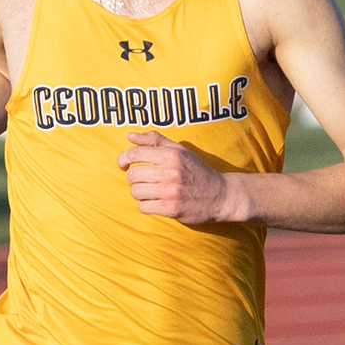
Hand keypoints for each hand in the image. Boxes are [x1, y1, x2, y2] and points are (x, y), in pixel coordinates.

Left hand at [117, 131, 240, 223]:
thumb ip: (155, 140)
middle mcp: (171, 171)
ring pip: (136, 192)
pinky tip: (156, 202)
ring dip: (139, 193)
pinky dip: (146, 205)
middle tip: (142, 181)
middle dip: (133, 179)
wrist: (221, 195)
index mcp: (171, 155)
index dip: (123, 159)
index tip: (122, 164)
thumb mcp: (180, 150)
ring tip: (150, 192)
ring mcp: (171, 191)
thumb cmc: (197, 171)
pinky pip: (143, 207)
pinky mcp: (171, 209)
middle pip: (133, 175)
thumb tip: (129, 136)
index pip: (135, 154)